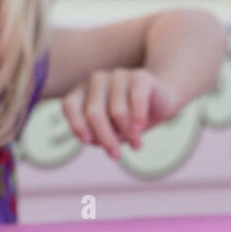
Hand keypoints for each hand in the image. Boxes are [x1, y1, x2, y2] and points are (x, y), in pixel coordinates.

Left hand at [61, 68, 179, 158]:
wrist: (160, 101)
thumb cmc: (127, 119)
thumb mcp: (108, 130)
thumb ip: (96, 135)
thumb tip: (93, 139)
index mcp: (82, 91)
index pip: (70, 106)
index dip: (77, 124)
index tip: (87, 141)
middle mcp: (97, 80)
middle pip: (94, 113)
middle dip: (105, 138)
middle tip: (115, 155)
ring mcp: (118, 76)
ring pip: (117, 111)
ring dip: (128, 134)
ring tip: (136, 146)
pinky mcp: (140, 77)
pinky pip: (136, 100)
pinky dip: (138, 118)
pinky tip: (140, 129)